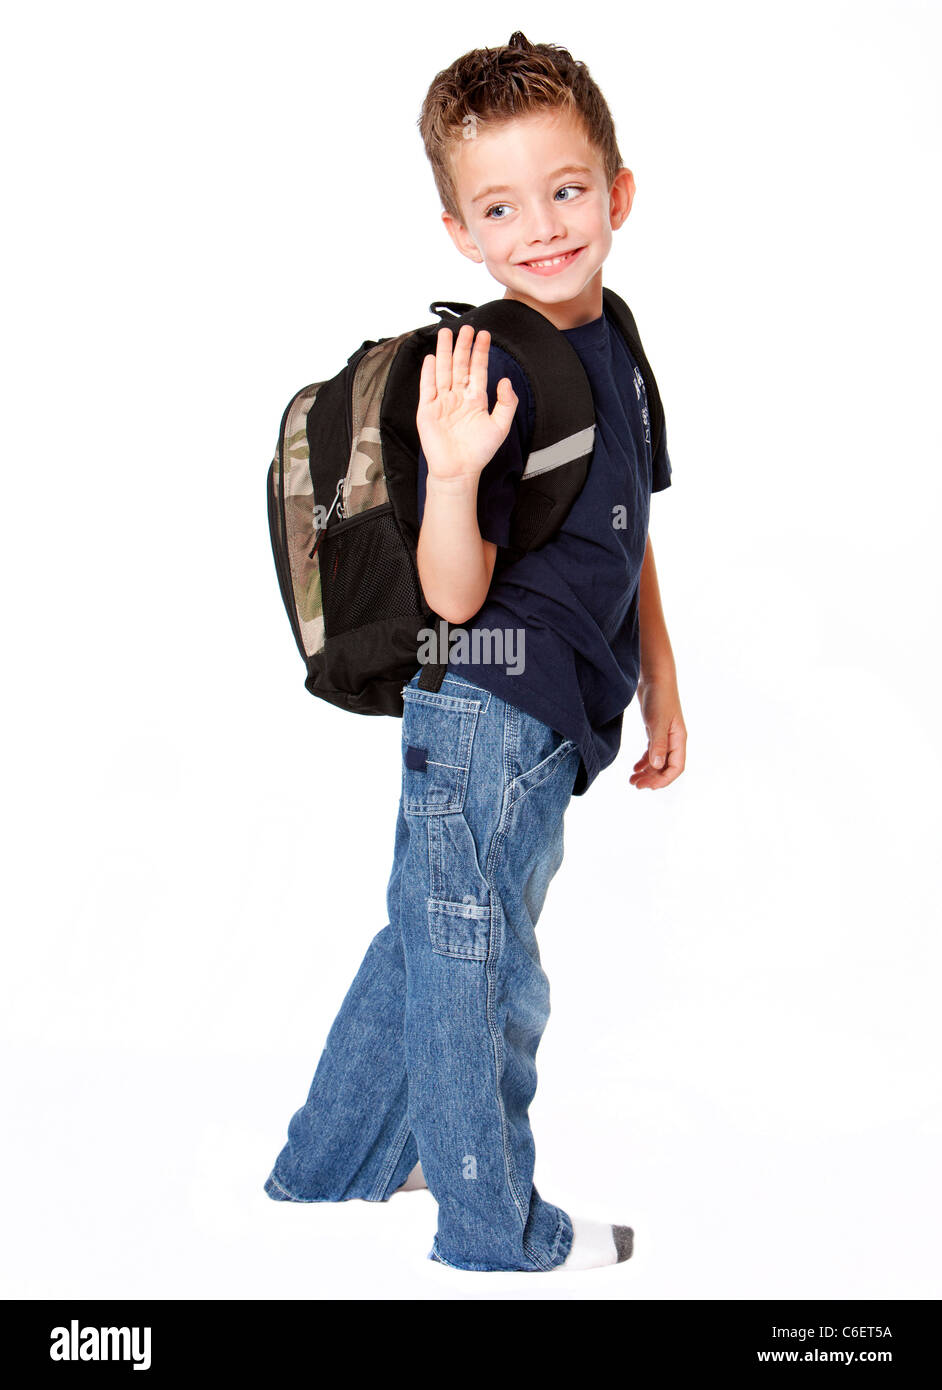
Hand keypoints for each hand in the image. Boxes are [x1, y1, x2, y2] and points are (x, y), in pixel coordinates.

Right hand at [416, 324, 517, 481]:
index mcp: (475, 399)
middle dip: (463, 346)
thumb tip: (505, 380)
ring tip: (447, 333)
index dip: (480, 352)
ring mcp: (442, 402)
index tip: (484, 335)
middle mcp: (458, 397)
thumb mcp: (500, 426)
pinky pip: (428, 387)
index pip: (477, 370)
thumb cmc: (479, 452)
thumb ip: (506, 403)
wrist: (459, 470)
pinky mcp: (427, 410)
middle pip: (460, 366)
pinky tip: (433, 358)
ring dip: (445, 352)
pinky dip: (429, 373)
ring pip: (444, 371)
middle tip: (466, 328)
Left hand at [630, 675, 685, 788]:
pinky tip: (635, 767)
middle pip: (666, 767)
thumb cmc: (659, 697)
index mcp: (679, 739)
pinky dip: (644, 761)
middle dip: (652, 778)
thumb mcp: (657, 722)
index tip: (647, 786)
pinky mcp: (655, 730)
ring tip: (633, 780)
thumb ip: (657, 743)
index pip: (676, 767)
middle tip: (636, 785)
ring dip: (647, 772)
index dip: (663, 779)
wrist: (655, 678)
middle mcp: (674, 740)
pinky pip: (652, 752)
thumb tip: (656, 765)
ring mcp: (665, 736)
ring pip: (658, 761)